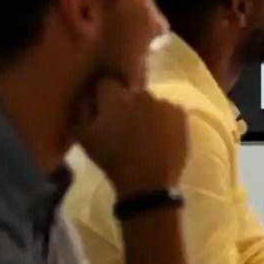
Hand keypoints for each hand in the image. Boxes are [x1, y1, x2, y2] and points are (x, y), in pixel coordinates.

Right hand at [73, 77, 188, 196]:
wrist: (147, 181)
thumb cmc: (112, 159)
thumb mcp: (85, 137)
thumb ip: (82, 110)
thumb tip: (87, 94)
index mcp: (116, 98)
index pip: (106, 82)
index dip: (103, 95)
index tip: (103, 108)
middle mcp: (142, 94)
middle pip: (130, 92)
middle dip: (126, 104)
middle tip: (124, 125)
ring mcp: (165, 103)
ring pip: (151, 102)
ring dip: (146, 112)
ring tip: (144, 134)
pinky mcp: (181, 114)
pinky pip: (168, 111)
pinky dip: (164, 120)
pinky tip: (160, 137)